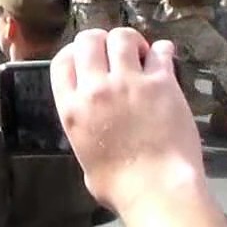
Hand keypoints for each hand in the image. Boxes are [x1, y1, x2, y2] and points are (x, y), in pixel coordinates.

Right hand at [51, 29, 203, 215]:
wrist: (156, 189)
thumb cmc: (120, 187)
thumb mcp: (86, 160)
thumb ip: (87, 136)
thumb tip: (97, 137)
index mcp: (72, 109)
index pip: (62, 61)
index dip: (73, 53)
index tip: (85, 57)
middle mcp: (96, 88)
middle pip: (89, 40)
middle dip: (100, 40)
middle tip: (113, 52)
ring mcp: (129, 82)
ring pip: (122, 37)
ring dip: (130, 41)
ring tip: (140, 52)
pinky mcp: (161, 83)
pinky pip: (160, 51)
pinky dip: (162, 50)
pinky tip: (164, 57)